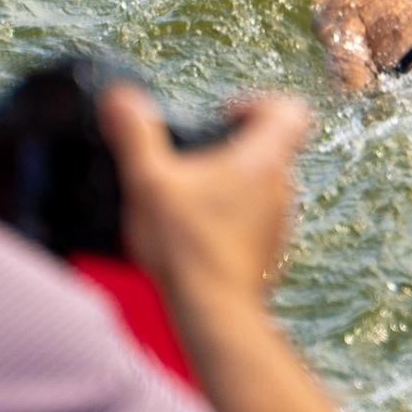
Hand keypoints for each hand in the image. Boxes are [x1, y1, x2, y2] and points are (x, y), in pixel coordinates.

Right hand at [101, 85, 309, 304]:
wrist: (213, 314)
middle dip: (234, 146)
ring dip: (232, 185)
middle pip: (273, 147)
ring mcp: (281, 221)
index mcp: (264, 158)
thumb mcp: (149, 181)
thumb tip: (120, 96)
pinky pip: (257, 220)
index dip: (259, 102)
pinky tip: (196, 235)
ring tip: (189, 199)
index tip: (223, 116)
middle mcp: (282, 186)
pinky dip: (232, 218)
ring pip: (265, 186)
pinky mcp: (272, 252)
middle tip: (194, 159)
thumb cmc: (186, 246)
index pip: (290, 109)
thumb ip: (135, 135)